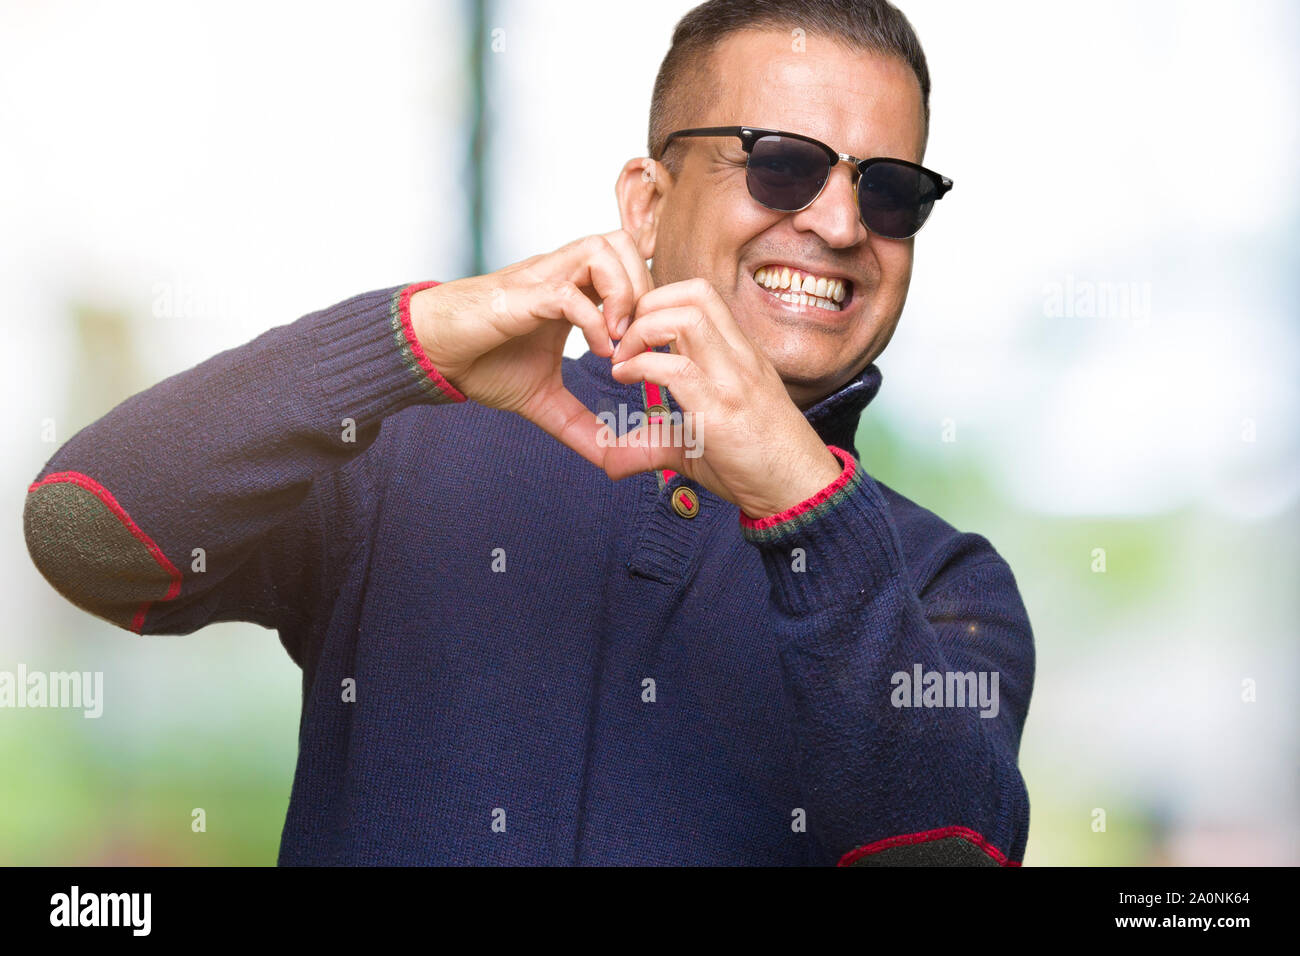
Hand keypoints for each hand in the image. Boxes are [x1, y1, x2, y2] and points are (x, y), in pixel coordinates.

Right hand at [409, 230, 653, 467]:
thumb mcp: (543, 399)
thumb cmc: (481, 363)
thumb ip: (580, 425)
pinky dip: (592, 320)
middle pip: (625, 242)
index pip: (629, 262)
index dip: (648, 297)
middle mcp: (561, 274)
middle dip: (644, 288)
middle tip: (640, 336)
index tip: (647, 345)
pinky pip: (567, 292)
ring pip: (602, 247)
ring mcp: (541, 280)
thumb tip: (611, 460)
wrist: (433, 355)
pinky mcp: (520, 297)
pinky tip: (599, 351)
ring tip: (620, 338)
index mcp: (573, 289)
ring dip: (623, 293)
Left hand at [604, 278, 843, 518]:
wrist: (801, 492)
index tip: (632, 335)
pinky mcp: (721, 411)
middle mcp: (739, 358)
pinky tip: (625, 379)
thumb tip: (610, 462)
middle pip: (694, 292)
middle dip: (646, 305)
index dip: (658, 301)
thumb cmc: (759, 465)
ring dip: (643, 330)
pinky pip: (678, 369)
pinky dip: (642, 366)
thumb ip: (656, 442)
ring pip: (687, 319)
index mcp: (739, 355)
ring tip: (622, 359)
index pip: (700, 296)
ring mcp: (733, 380)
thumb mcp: (701, 442)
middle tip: (621, 340)